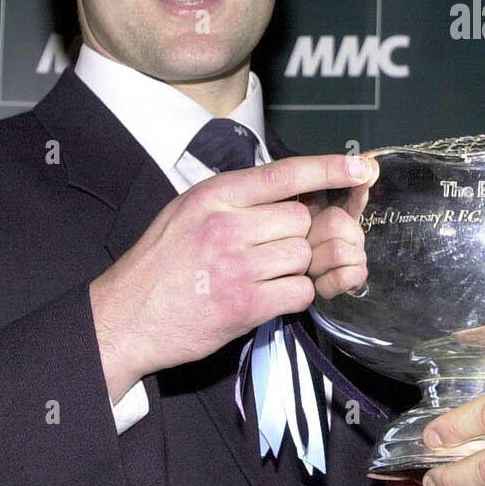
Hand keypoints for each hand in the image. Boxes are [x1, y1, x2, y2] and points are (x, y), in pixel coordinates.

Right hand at [89, 154, 377, 400]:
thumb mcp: (189, 211)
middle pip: (301, 220)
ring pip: (304, 255)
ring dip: (293, 267)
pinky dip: (292, 295)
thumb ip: (237, 199)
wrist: (123, 318)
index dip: (328, 168)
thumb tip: (295, 192)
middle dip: (295, 235)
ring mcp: (238, 266)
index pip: (285, 174)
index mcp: (214, 196)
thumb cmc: (160, 263)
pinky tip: (265, 295)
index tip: (361, 167)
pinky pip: (299, 291)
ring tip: (259, 275)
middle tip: (268, 250)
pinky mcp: (246, 304)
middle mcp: (228, 226)